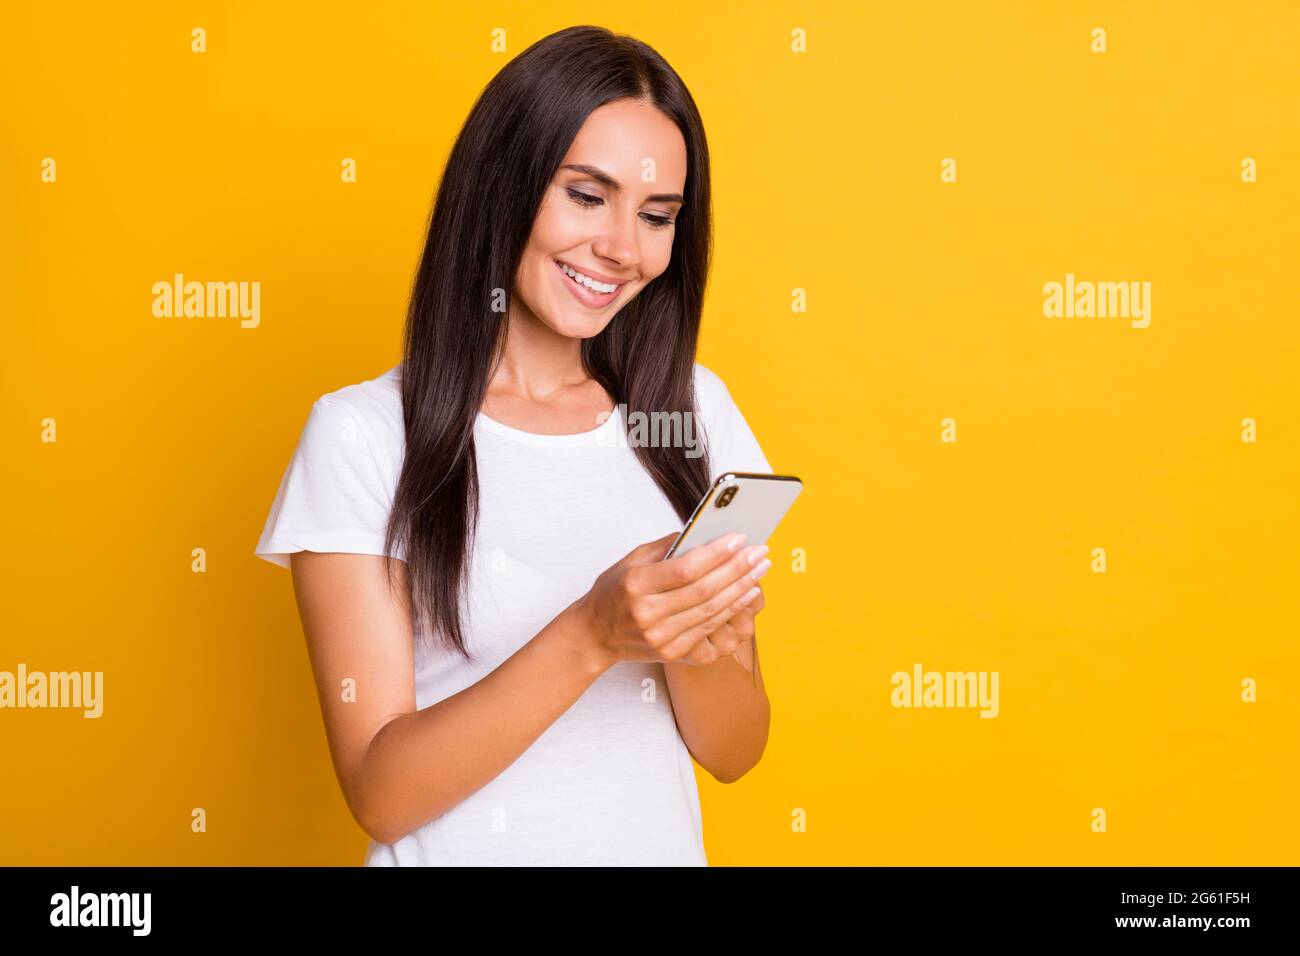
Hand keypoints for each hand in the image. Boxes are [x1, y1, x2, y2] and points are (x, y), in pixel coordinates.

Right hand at [572, 530, 771, 668]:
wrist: (594, 635)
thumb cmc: (613, 593)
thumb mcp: (631, 560)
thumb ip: (667, 546)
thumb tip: (705, 532)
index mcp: (636, 585)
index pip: (685, 569)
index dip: (716, 555)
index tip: (739, 539)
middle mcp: (648, 613)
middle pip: (704, 591)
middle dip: (737, 569)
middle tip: (760, 553)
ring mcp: (661, 637)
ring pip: (711, 612)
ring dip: (741, 589)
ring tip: (760, 570)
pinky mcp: (671, 652)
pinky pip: (709, 630)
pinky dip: (732, 611)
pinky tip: (746, 594)